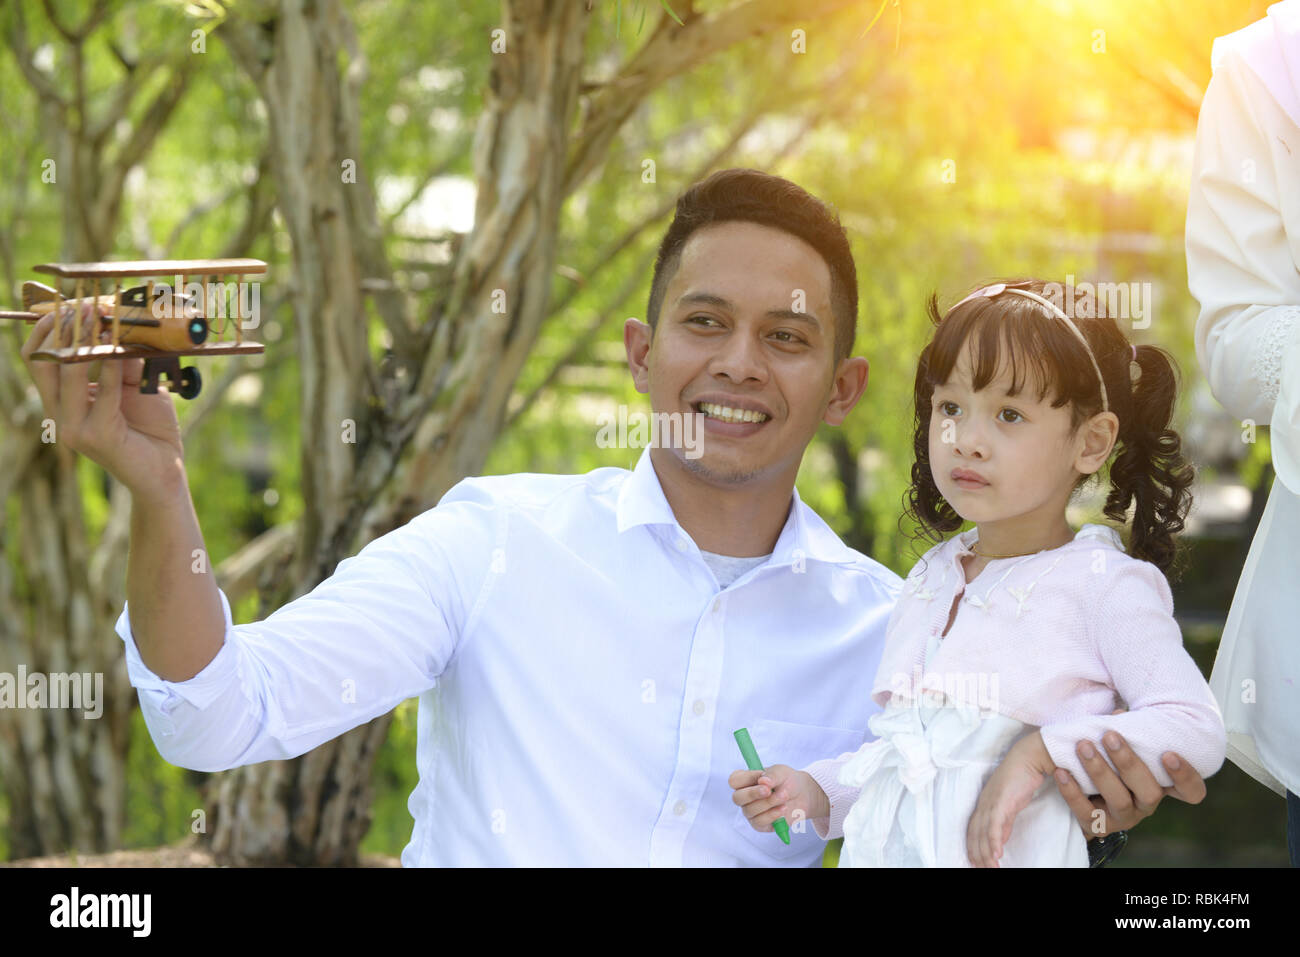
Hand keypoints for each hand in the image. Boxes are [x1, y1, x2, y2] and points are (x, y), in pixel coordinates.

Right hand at [20, 302, 186, 498]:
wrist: (166, 471)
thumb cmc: (150, 427)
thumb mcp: (134, 384)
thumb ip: (122, 358)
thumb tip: (116, 322)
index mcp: (62, 401)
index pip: (38, 358)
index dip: (49, 328)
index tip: (70, 302)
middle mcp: (60, 414)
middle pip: (42, 363)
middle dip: (62, 330)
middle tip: (84, 306)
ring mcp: (74, 428)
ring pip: (65, 376)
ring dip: (83, 343)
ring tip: (100, 320)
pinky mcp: (97, 437)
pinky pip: (101, 395)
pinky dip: (108, 370)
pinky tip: (118, 352)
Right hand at [728, 764, 827, 833]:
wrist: (803, 795)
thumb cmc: (787, 781)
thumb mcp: (782, 772)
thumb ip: (772, 775)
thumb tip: (762, 781)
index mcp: (745, 781)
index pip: (734, 780)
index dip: (746, 778)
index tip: (761, 775)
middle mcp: (745, 797)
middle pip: (737, 798)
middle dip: (753, 794)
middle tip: (769, 790)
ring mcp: (751, 812)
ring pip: (750, 810)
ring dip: (768, 803)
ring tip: (784, 797)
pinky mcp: (760, 825)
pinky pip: (760, 822)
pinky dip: (772, 815)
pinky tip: (783, 809)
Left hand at [966, 731, 1055, 867]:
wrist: (1029, 759)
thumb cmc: (1021, 779)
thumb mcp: (1010, 806)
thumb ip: (1004, 823)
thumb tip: (1000, 840)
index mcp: (984, 805)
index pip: (973, 831)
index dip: (973, 848)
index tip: (975, 863)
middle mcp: (983, 804)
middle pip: (975, 834)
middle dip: (978, 855)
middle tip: (982, 870)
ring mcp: (991, 802)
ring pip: (984, 833)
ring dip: (986, 853)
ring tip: (991, 868)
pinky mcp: (1001, 801)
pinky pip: (996, 824)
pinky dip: (995, 840)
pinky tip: (997, 854)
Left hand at [1053, 730, 1206, 837]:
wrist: (1081, 795)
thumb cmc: (1108, 761)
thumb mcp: (1120, 746)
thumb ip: (1126, 731)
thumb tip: (1117, 713)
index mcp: (1160, 784)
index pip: (1191, 792)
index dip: (1186, 776)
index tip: (1168, 753)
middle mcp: (1146, 804)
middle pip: (1150, 791)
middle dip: (1129, 762)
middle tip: (1109, 735)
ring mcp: (1123, 818)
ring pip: (1119, 800)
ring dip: (1100, 771)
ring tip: (1083, 746)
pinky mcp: (1098, 826)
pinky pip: (1087, 812)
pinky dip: (1073, 791)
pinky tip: (1062, 771)